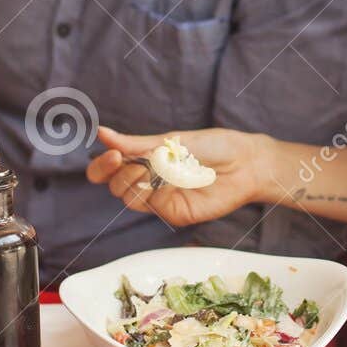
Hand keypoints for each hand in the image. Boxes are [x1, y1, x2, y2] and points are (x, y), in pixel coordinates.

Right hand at [85, 125, 273, 226]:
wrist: (245, 162)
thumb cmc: (212, 146)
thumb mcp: (170, 140)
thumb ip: (135, 143)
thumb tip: (102, 133)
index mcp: (145, 161)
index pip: (108, 170)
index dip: (102, 166)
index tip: (112, 155)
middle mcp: (149, 181)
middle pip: (114, 186)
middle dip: (121, 173)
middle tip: (138, 162)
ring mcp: (161, 199)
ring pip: (129, 198)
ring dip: (137, 182)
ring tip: (159, 169)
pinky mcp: (174, 213)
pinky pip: (154, 207)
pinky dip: (156, 192)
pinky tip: (172, 180)